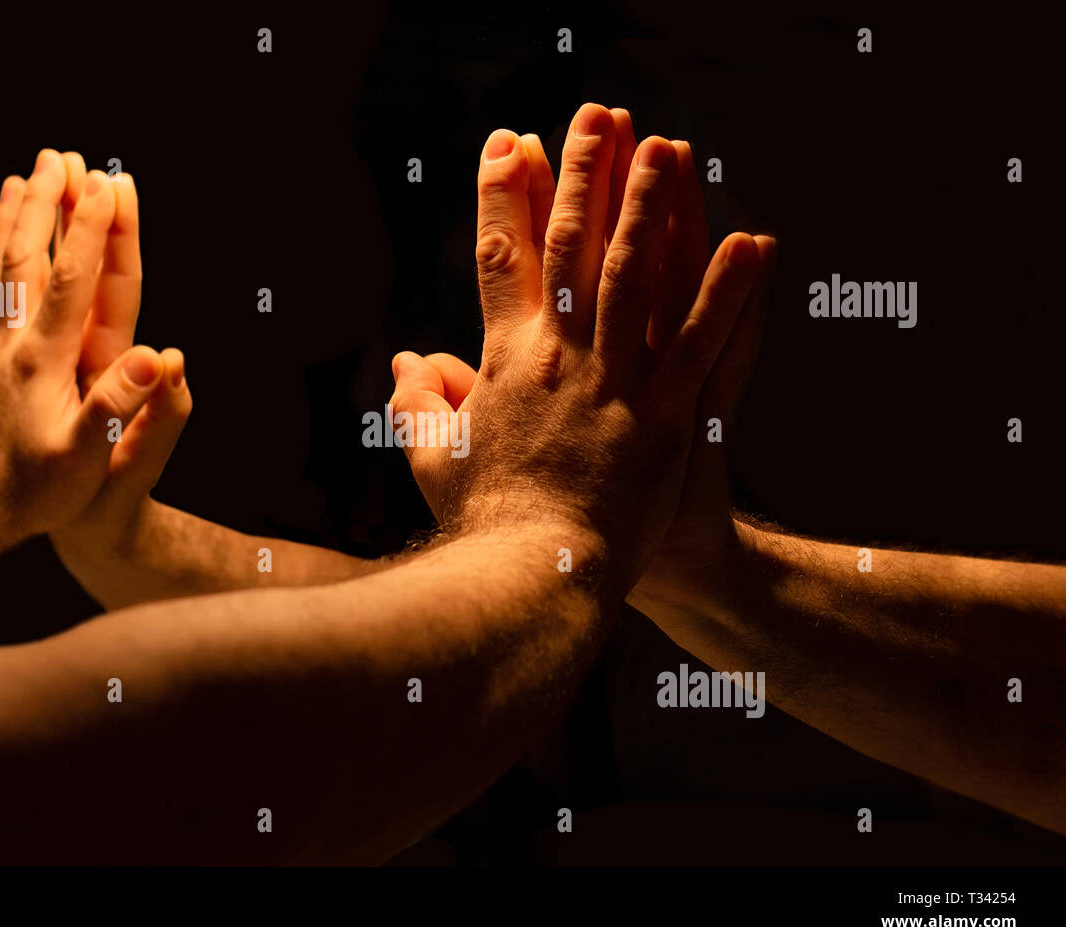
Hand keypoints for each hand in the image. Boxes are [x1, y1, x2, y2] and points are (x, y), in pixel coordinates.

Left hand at [35, 158, 193, 565]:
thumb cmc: (39, 492)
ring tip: (17, 180)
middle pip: (27, 259)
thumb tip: (161, 356)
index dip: (92, 229)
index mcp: (44, 361)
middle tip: (58, 156)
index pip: (74, 280)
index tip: (106, 182)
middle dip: (45, 204)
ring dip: (8, 222)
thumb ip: (121, 404)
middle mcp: (11, 346)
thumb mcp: (90, 456)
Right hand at [389, 103, 761, 591]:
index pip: (500, 256)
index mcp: (505, 362)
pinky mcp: (668, 420)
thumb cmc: (481, 525)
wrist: (533, 579)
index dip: (503, 193)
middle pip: (573, 247)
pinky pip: (704, 345)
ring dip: (656, 206)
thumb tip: (407, 359)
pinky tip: (752, 243)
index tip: (508, 141)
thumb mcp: (433, 460)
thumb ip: (419, 402)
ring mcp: (618, 385)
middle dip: (584, 174)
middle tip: (598, 115)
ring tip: (670, 147)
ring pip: (640, 278)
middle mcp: (562, 358)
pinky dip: (729, 292)